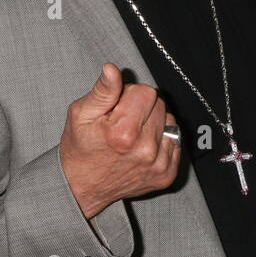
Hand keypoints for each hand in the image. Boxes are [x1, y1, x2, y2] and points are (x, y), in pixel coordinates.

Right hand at [59, 62, 180, 218]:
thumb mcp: (81, 114)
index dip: (129, 96)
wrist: (81, 186)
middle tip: (121, 124)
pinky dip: (161, 141)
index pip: (146, 92)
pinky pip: (175, 141)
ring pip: (169, 121)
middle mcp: (145, 150)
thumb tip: (112, 70)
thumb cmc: (80, 148)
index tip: (116, 110)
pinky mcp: (167, 173)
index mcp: (123, 133)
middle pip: (160, 105)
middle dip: (142, 109)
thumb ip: (103, 91)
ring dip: (153, 124)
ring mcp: (159, 164)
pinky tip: (142, 148)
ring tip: (131, 137)